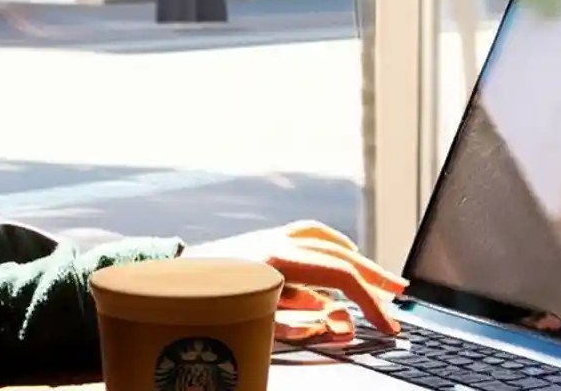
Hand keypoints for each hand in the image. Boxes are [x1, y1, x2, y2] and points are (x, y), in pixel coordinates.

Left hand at [185, 221, 407, 343]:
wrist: (160, 286)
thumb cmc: (203, 307)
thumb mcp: (253, 325)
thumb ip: (301, 326)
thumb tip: (341, 324)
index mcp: (276, 260)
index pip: (340, 276)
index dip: (370, 302)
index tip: (387, 325)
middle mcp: (276, 242)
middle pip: (341, 255)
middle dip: (374, 278)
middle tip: (400, 295)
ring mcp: (269, 237)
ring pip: (327, 242)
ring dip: (357, 260)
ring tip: (380, 278)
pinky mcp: (262, 240)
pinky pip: (308, 235)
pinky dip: (332, 245)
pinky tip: (344, 255)